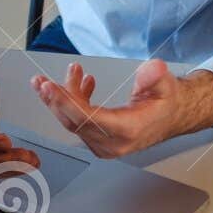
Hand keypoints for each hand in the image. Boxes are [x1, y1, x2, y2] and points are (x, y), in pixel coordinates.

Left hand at [31, 59, 212, 157]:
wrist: (172, 116)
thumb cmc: (167, 102)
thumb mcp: (166, 84)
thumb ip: (156, 77)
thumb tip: (153, 68)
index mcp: (128, 131)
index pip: (88, 119)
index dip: (65, 102)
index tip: (49, 87)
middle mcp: (113, 143)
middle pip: (74, 122)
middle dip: (55, 100)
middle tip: (40, 81)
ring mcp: (105, 144)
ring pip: (74, 122)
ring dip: (63, 98)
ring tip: (67, 73)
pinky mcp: (100, 140)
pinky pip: (79, 121)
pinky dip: (75, 101)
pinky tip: (82, 83)